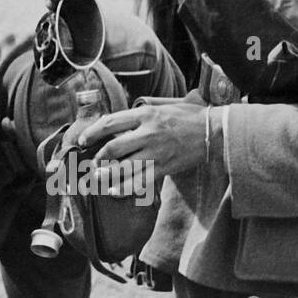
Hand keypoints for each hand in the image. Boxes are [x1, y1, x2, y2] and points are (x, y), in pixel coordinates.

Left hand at [77, 101, 209, 180]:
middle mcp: (148, 132)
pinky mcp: (165, 167)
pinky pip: (140, 181)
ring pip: (123, 167)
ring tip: (97, 177)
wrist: (214, 131)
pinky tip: (114, 191)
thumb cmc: (187, 116)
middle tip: (92, 163)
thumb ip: (139, 115)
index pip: (110, 123)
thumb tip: (116, 123)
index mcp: (145, 114)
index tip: (83, 141)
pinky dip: (124, 188)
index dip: (92, 132)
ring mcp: (156, 152)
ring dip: (107, 174)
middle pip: (113, 147)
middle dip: (98, 158)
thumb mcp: (161, 107)